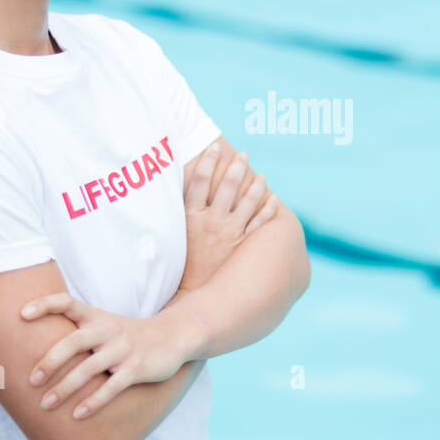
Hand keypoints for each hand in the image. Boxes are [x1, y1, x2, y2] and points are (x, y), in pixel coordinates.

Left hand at [19, 293, 189, 419]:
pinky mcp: (137, 368)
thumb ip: (77, 330)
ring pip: (89, 369)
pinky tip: (78, 415)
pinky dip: (94, 402)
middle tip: (30, 381)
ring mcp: (123, 349)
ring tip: (45, 404)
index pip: (67, 302)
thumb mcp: (105, 324)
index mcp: (96, 317)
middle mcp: (108, 330)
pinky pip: (112, 387)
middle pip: (74, 341)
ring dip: (65, 388)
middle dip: (50, 361)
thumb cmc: (128, 335)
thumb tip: (34, 343)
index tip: (22, 314)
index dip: (45, 304)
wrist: (173, 336)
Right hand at [180, 143, 278, 291]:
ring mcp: (230, 232)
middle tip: (243, 155)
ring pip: (248, 201)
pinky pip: (261, 222)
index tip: (215, 147)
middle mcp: (213, 220)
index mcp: (192, 216)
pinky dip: (269, 209)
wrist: (192, 292)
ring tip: (263, 176)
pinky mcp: (243, 244)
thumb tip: (166, 193)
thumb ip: (177, 213)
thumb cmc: (180, 263)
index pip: (200, 180)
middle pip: (228, 186)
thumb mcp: (174, 234)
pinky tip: (273, 199)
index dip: (208, 161)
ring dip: (256, 185)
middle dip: (236, 167)